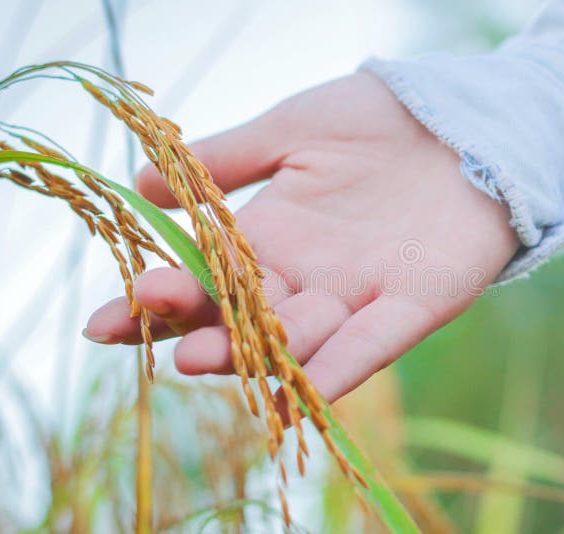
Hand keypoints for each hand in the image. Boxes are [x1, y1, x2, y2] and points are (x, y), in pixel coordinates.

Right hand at [84, 71, 518, 402]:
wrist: (459, 116)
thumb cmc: (377, 120)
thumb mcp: (293, 130)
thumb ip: (228, 159)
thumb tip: (141, 184)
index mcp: (275, 238)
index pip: (207, 279)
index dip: (160, 301)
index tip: (105, 320)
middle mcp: (310, 278)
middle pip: (246, 318)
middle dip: (200, 328)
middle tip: (155, 330)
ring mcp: (359, 296)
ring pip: (298, 339)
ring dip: (255, 354)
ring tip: (204, 358)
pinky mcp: (414, 306)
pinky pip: (372, 345)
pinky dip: (339, 369)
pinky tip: (302, 394)